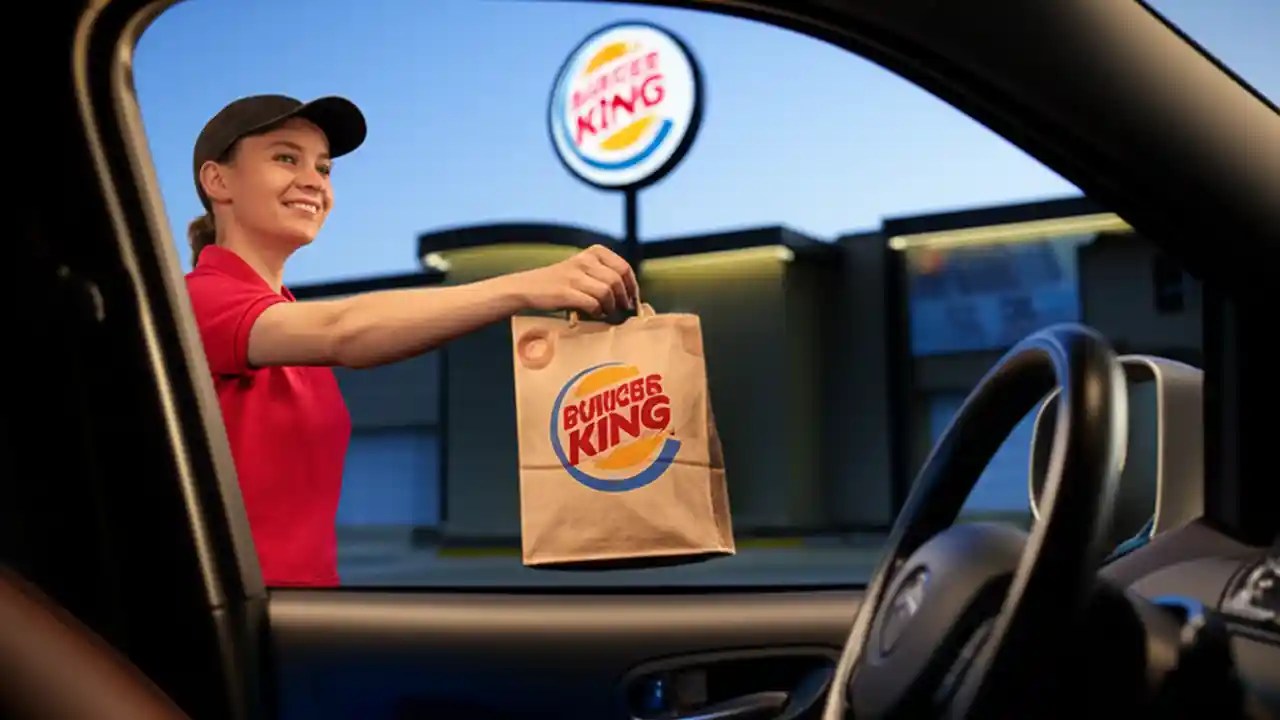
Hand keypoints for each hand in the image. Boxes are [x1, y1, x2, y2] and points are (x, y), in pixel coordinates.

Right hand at [514, 244, 638, 315]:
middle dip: (624, 299)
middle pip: (617, 281)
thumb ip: (605, 275)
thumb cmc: (561, 283)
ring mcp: (574, 276)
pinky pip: (592, 303)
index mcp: (594, 252)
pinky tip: (593, 314)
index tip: (632, 300)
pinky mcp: (565, 292)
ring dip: (610, 307)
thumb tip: (631, 296)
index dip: (632, 287)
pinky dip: (597, 312)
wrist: (528, 287)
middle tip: (622, 310)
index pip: (624, 268)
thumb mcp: (584, 269)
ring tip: (606, 312)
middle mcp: (585, 260)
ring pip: (607, 292)